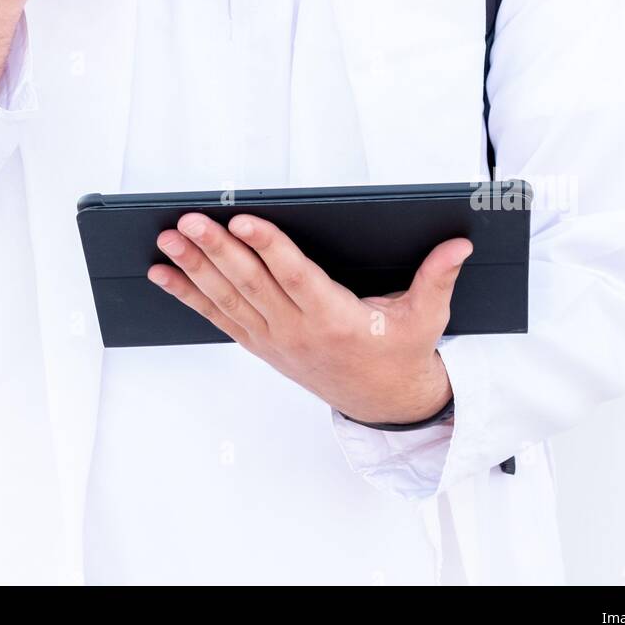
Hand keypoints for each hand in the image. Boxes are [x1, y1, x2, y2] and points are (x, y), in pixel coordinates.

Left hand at [147, 213, 472, 424]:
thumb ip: (438, 277)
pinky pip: (219, 318)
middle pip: (251, 284)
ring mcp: (274, 340)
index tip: (242, 220)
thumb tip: (460, 243)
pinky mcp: (261, 345)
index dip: (267, 246)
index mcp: (335, 318)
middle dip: (215, 251)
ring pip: (227, 300)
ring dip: (193, 269)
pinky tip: (164, 274)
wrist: (384, 404)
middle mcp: (297, 330)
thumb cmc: (401, 353)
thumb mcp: (426, 318)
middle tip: (188, 221)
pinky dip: (189, 295)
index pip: (295, 276)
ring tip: (167, 241)